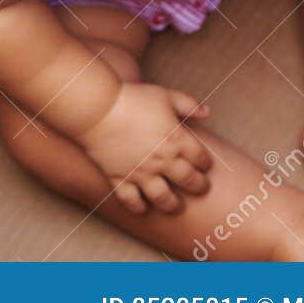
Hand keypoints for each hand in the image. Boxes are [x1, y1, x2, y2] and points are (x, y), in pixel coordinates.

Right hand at [76, 82, 212, 213]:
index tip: (204, 165)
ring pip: (163, 198)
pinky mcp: (120, 178)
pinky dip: (138, 207)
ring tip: (174, 206)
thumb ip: (188, 104)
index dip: (205, 163)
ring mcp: (141, 172)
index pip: (201, 159)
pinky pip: (131, 201)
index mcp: (176, 139)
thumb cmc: (131, 97)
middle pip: (188, 181)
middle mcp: (162, 160)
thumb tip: (207, 112)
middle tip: (200, 188)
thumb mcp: (164, 95)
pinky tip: (142, 207)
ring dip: (172, 204)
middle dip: (198, 186)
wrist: (96, 107)